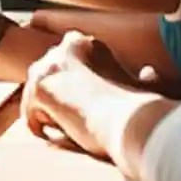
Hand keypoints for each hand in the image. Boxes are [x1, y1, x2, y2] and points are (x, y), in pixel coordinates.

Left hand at [21, 31, 173, 164]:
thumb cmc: (137, 108)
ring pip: (37, 95)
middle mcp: (65, 47)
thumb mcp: (140, 85)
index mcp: (87, 43)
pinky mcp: (40, 87)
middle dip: (53, 98)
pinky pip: (30, 114)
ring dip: (46, 114)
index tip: (81, 108)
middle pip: (47, 78)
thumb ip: (142, 77)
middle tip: (68, 121)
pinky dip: (39, 128)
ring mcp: (50, 65)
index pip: (64, 66)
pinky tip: (52, 137)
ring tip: (63, 130)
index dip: (70, 90)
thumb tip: (149, 71)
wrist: (128, 120)